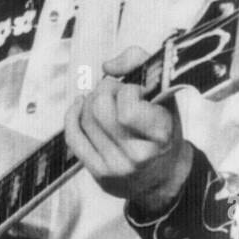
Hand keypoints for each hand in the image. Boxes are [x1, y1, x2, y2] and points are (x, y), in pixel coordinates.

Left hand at [64, 46, 192, 216]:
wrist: (165, 175)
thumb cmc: (164, 130)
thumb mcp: (165, 93)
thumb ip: (141, 63)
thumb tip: (107, 67)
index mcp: (161, 135)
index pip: (127, 108)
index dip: (128, 91)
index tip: (137, 92)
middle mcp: (139, 156)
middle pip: (99, 109)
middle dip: (104, 90)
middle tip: (115, 91)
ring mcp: (117, 168)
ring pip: (85, 120)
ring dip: (89, 101)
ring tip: (103, 100)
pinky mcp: (99, 174)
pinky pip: (73, 137)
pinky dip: (73, 115)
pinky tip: (80, 106)